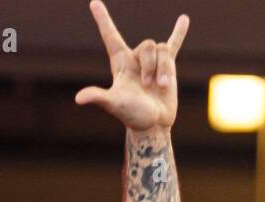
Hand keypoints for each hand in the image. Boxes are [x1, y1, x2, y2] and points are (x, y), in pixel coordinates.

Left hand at [74, 1, 187, 131]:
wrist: (153, 125)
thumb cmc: (132, 116)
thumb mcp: (115, 104)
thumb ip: (99, 97)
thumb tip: (79, 98)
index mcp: (121, 63)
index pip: (110, 36)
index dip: (103, 20)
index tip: (94, 3)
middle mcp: (136, 59)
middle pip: (148, 45)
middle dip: (151, 66)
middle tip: (148, 86)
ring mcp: (153, 62)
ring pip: (163, 50)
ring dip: (165, 70)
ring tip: (162, 88)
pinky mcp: (168, 67)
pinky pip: (173, 45)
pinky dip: (179, 33)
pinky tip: (185, 19)